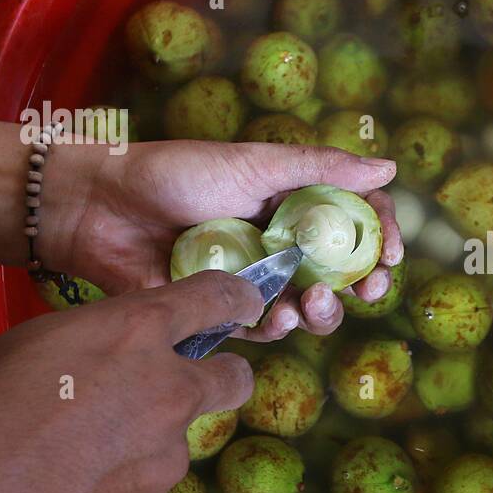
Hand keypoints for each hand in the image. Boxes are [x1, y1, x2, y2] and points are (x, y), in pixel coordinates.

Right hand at [0, 270, 259, 492]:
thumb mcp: (33, 347)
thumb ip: (98, 345)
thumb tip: (117, 359)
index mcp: (134, 333)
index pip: (214, 299)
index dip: (234, 299)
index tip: (244, 304)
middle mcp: (168, 389)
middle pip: (234, 378)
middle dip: (219, 378)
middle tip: (176, 390)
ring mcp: (166, 455)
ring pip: (175, 439)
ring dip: (143, 443)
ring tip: (73, 460)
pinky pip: (145, 485)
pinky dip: (119, 486)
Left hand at [44, 140, 403, 339]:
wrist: (101, 208)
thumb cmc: (176, 174)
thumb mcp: (256, 163)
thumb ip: (322, 168)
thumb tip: (390, 169)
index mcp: (293, 202)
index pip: (355, 221)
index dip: (380, 238)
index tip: (390, 255)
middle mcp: (280, 242)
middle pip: (341, 271)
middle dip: (362, 285)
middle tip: (368, 290)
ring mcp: (253, 278)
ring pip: (308, 306)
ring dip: (324, 311)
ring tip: (314, 304)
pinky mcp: (222, 310)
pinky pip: (263, 329)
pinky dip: (278, 328)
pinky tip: (278, 318)